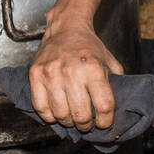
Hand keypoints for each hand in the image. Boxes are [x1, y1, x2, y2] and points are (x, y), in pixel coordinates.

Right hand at [28, 15, 123, 130]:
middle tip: (87, 123)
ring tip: (72, 118)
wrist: (66, 28)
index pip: (104, 106)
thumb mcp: (109, 62)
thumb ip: (115, 85)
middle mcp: (71, 71)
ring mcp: (51, 74)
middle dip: (86, 126)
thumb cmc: (88, 46)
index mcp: (93, 68)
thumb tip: (117, 109)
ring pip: (60, 115)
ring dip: (68, 122)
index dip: (106, 121)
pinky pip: (40, 107)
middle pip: (81, 115)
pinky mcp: (35, 75)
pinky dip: (49, 116)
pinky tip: (56, 113)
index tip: (104, 122)